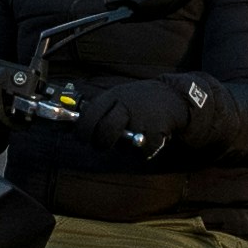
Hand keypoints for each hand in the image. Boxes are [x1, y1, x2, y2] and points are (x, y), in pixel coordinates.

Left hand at [70, 74, 196, 158]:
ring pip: (122, 145)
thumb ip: (101, 108)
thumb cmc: (139, 100)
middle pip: (105, 132)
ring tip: (130, 137)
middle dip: (100, 143)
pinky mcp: (155, 133)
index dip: (82, 130)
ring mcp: (141, 120)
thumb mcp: (119, 94)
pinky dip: (142, 151)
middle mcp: (126, 106)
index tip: (81, 138)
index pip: (91, 115)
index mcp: (114, 96)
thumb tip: (74, 124)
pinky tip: (146, 138)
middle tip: (101, 144)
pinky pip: (141, 152)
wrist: (173, 98)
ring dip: (123, 147)